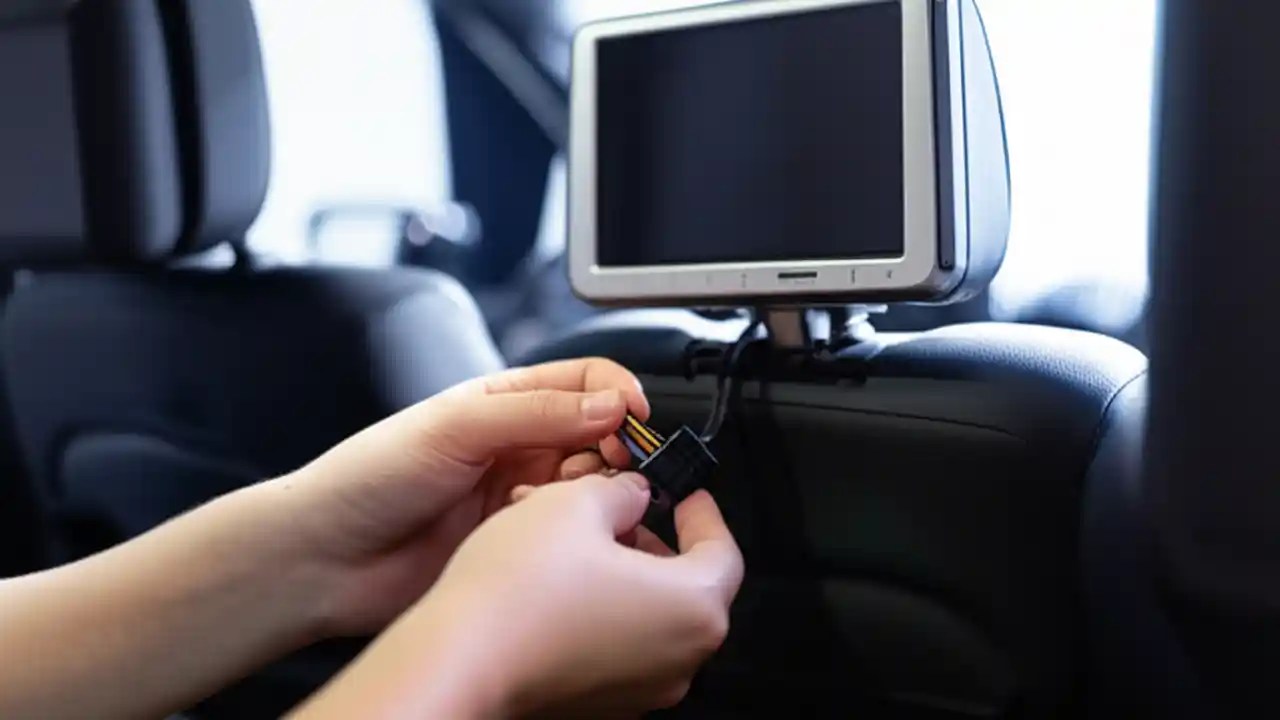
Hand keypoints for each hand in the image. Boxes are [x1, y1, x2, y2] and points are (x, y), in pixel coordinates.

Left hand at [268, 359, 650, 635]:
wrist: (323, 560)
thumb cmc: (369, 479)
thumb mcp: (456, 428)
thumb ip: (536, 412)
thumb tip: (609, 403)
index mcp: (503, 402)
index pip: (585, 382)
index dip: (618, 394)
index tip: (636, 417)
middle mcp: (519, 447)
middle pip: (600, 436)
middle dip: (617, 448)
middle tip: (613, 469)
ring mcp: (521, 499)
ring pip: (592, 488)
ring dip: (597, 493)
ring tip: (571, 505)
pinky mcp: (518, 547)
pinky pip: (569, 535)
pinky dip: (577, 534)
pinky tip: (555, 537)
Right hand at [290, 474, 744, 718]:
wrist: (457, 661)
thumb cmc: (517, 593)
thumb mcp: (576, 503)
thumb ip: (623, 490)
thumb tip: (633, 493)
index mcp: (694, 608)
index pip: (723, 549)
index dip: (700, 510)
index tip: (682, 490)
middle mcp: (679, 660)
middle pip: (689, 587)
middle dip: (655, 540)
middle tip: (623, 510)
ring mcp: (640, 691)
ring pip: (652, 618)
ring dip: (626, 576)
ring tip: (580, 542)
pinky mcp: (601, 705)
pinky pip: (620, 650)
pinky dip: (603, 614)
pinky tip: (562, 586)